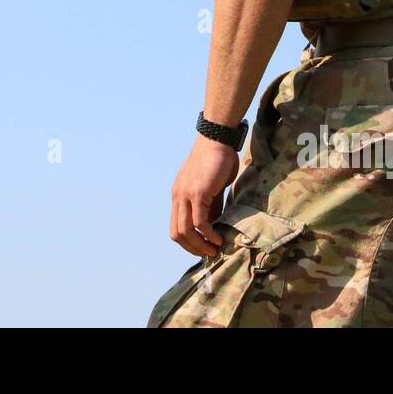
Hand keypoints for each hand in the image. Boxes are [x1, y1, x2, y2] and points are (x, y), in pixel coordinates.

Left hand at [169, 135, 239, 256]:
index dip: (187, 243)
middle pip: (176, 233)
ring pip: (185, 230)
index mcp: (178, 196)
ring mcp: (185, 194)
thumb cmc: (216, 161)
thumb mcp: (210, 189)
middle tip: (209, 254)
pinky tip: (218, 237)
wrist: (216, 140)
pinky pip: (199, 221)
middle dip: (192, 248)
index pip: (175, 227)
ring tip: (214, 249)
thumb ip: (210, 207)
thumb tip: (213, 227)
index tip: (203, 248)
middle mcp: (178, 196)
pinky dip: (208, 233)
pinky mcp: (198, 192)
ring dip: (200, 245)